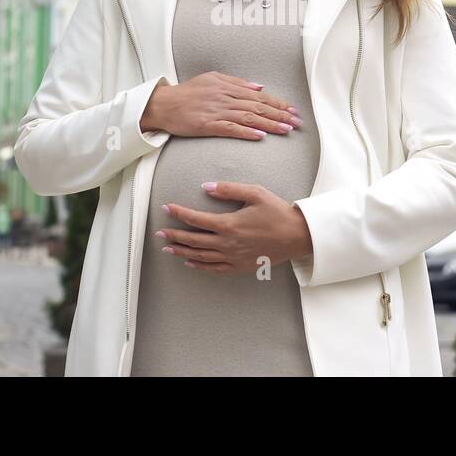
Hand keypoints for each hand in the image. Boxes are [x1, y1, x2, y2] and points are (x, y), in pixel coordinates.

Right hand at [139, 71, 301, 139]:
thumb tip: (259, 88)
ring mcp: (216, 111)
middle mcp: (224, 97)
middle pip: (258, 106)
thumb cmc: (188, 92)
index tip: (293, 110)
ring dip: (269, 124)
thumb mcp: (212, 78)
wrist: (164, 104)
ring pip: (248, 117)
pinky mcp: (207, 124)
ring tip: (286, 130)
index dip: (278, 103)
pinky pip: (230, 128)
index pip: (259, 96)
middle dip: (280, 114)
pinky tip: (260, 136)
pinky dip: (246, 131)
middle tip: (297, 122)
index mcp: (227, 86)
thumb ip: (236, 82)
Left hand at [154, 181, 313, 274]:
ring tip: (168, 247)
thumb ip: (228, 189)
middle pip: (194, 240)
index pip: (196, 219)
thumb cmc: (277, 212)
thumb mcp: (255, 193)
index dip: (179, 213)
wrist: (296, 236)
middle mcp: (227, 243)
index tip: (166, 208)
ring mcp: (233, 257)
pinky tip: (190, 263)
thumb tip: (205, 187)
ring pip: (201, 256)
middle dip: (175, 235)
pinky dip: (200, 266)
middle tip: (159, 232)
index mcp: (229, 224)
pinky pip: (215, 268)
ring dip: (182, 251)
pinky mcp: (240, 266)